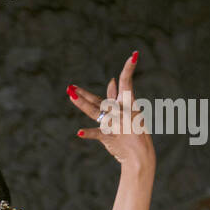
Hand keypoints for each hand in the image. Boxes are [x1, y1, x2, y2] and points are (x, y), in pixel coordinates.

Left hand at [67, 52, 155, 169]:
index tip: (134, 55)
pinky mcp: (109, 137)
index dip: (129, 68)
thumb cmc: (133, 130)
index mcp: (126, 103)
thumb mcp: (128, 110)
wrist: (139, 153)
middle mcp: (119, 111)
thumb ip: (115, 96)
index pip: (127, 81)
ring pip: (94, 111)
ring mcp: (114, 124)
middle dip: (85, 94)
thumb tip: (111, 80)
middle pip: (99, 99)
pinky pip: (97, 134)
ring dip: (82, 103)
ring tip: (71, 95)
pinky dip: (88, 133)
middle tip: (70, 87)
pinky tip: (79, 132)